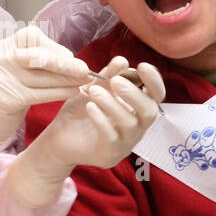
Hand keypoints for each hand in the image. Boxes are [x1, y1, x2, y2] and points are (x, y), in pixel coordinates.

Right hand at [0, 25, 94, 142]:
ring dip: (67, 80)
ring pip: (41, 77)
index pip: (32, 37)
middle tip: (85, 69)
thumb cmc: (11, 92)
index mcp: (4, 46)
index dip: (54, 46)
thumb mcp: (21, 69)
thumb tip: (73, 60)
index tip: (70, 57)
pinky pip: (39, 94)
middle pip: (38, 57)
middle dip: (65, 64)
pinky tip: (73, 92)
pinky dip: (60, 93)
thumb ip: (41, 61)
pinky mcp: (5, 98)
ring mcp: (0, 78)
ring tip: (84, 82)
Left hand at [8, 58, 164, 206]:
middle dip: (134, 94)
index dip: (153, 81)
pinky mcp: (109, 154)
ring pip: (129, 124)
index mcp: (137, 109)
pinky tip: (89, 107)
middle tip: (115, 81)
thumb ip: (108, 76)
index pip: (156, 95)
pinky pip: (111, 137)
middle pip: (149, 111)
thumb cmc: (81, 112)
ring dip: (113, 104)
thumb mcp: (94, 88)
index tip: (142, 66)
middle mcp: (137, 126)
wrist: (59, 138)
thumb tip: (122, 61)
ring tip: (94, 91)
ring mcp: (125, 142)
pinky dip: (101, 119)